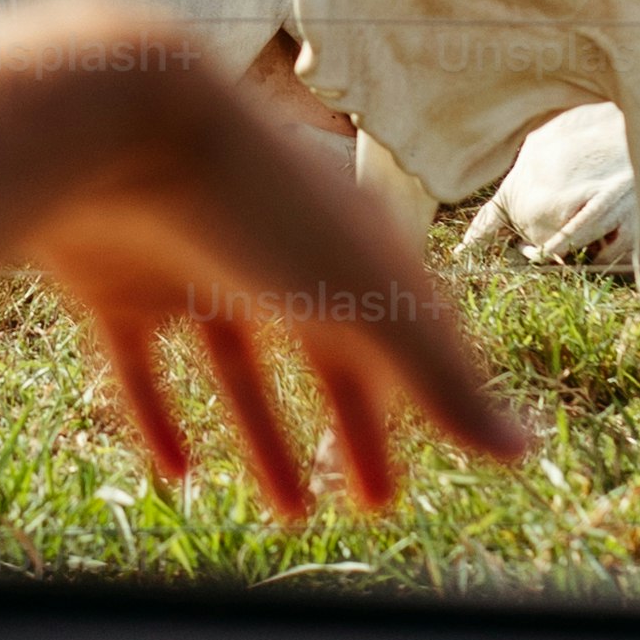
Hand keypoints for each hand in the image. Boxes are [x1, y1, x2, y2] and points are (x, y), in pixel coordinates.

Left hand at [0, 31, 528, 521]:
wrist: (111, 124)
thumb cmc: (256, 204)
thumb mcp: (364, 302)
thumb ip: (439, 381)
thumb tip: (528, 453)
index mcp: (344, 243)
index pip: (404, 328)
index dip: (430, 395)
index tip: (450, 458)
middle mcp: (272, 251)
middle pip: (326, 353)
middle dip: (356, 426)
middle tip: (374, 505)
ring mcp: (190, 264)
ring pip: (235, 367)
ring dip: (267, 440)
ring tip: (290, 515)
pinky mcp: (114, 283)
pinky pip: (141, 367)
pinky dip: (160, 423)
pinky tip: (177, 479)